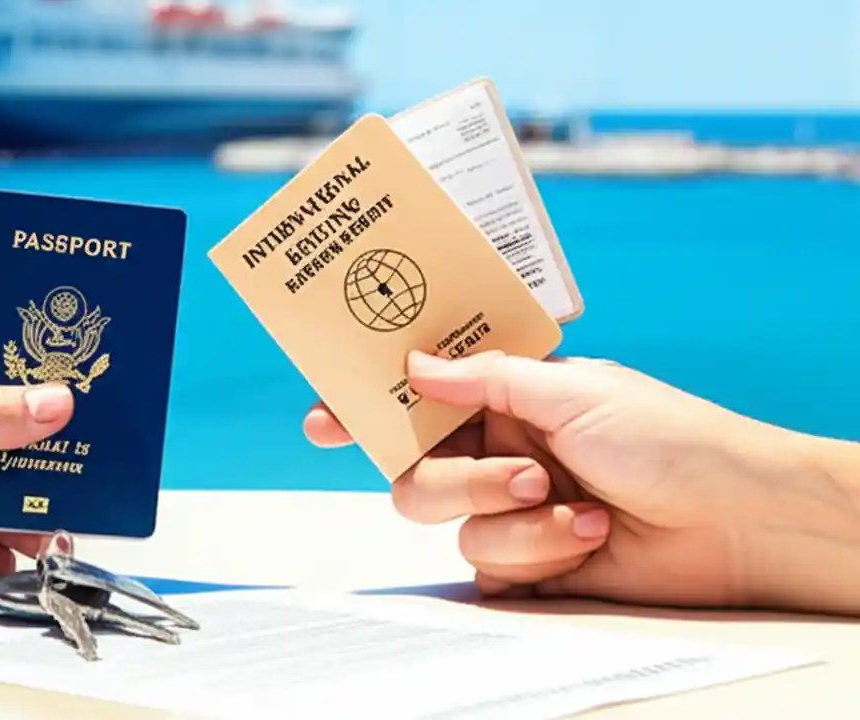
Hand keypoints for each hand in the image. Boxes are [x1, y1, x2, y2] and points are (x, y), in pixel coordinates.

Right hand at [304, 350, 859, 613]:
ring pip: (444, 519)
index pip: (417, 392)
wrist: (733, 520)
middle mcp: (497, 447)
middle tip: (520, 473)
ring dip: (509, 515)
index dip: (364, 403)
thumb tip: (414, 363)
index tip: (323, 417)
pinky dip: (535, 551)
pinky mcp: (524, 560)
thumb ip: (484, 378)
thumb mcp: (573, 389)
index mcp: (505, 394)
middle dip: (460, 478)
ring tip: (571, 503)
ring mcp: (507, 505)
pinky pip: (485, 564)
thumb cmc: (667, 438)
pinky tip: (589, 536)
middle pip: (412, 467)